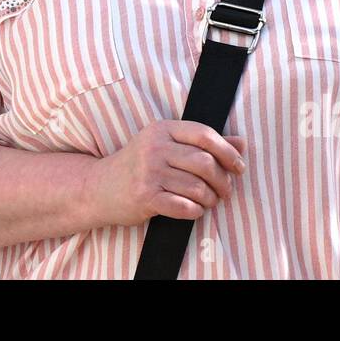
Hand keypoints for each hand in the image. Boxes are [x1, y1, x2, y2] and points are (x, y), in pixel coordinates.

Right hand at [87, 121, 246, 226]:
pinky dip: (196, 211)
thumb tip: (241, 142)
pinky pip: (184, 206)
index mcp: (162, 129)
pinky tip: (195, 210)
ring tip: (209, 202)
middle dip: (223, 180)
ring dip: (210, 199)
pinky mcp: (145, 196)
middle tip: (225, 190)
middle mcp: (155, 148)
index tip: (239, 166)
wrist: (98, 188)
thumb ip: (203, 143)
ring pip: (197, 187)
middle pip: (205, 163)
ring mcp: (149, 172)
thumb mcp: (166, 147)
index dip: (227, 151)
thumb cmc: (138, 166)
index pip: (204, 134)